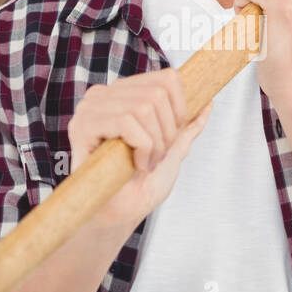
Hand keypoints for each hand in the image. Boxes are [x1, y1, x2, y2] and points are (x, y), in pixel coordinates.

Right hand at [67, 67, 212, 232]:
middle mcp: (105, 95)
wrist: (121, 212)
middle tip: (156, 156)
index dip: (180, 109)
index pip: (167, 78)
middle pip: (157, 93)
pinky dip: (141, 146)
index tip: (171, 137)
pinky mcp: (82, 125)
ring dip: (154, 143)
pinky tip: (135, 164)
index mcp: (125, 94)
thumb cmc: (141, 184)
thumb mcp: (173, 150)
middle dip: (166, 132)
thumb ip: (187, 126)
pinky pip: (126, 121)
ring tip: (145, 162)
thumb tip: (208, 103)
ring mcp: (91, 108)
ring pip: (143, 107)